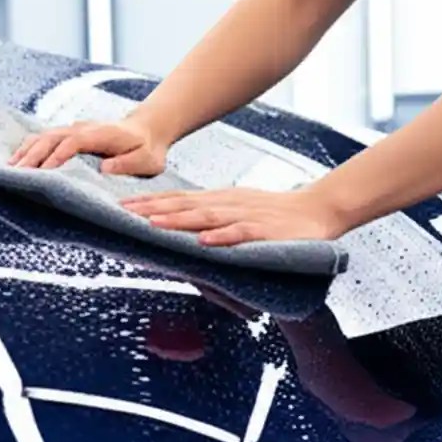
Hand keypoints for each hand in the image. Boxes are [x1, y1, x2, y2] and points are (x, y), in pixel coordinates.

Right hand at [8, 116, 166, 174]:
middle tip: (17, 175)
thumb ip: (128, 163)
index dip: (57, 156)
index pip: (73, 142)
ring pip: (44, 137)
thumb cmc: (147, 149)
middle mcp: (82, 128)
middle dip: (33, 156)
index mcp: (100, 134)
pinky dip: (29, 148)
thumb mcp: (147, 160)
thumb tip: (105, 169)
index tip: (45, 172)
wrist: (147, 130)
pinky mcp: (69, 135)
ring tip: (10, 170)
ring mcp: (74, 130)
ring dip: (26, 152)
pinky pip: (44, 139)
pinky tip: (17, 161)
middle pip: (51, 138)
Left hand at [122, 187, 347, 245]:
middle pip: (185, 204)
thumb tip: (179, 226)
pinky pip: (242, 234)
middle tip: (125, 214)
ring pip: (207, 217)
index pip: (179, 198)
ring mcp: (246, 216)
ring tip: (154, 225)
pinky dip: (223, 237)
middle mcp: (228, 204)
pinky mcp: (266, 232)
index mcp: (220, 200)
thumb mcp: (238, 210)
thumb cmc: (275, 214)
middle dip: (153, 209)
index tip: (123, 206)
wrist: (318, 210)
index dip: (151, 201)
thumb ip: (210, 217)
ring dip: (179, 220)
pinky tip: (204, 242)